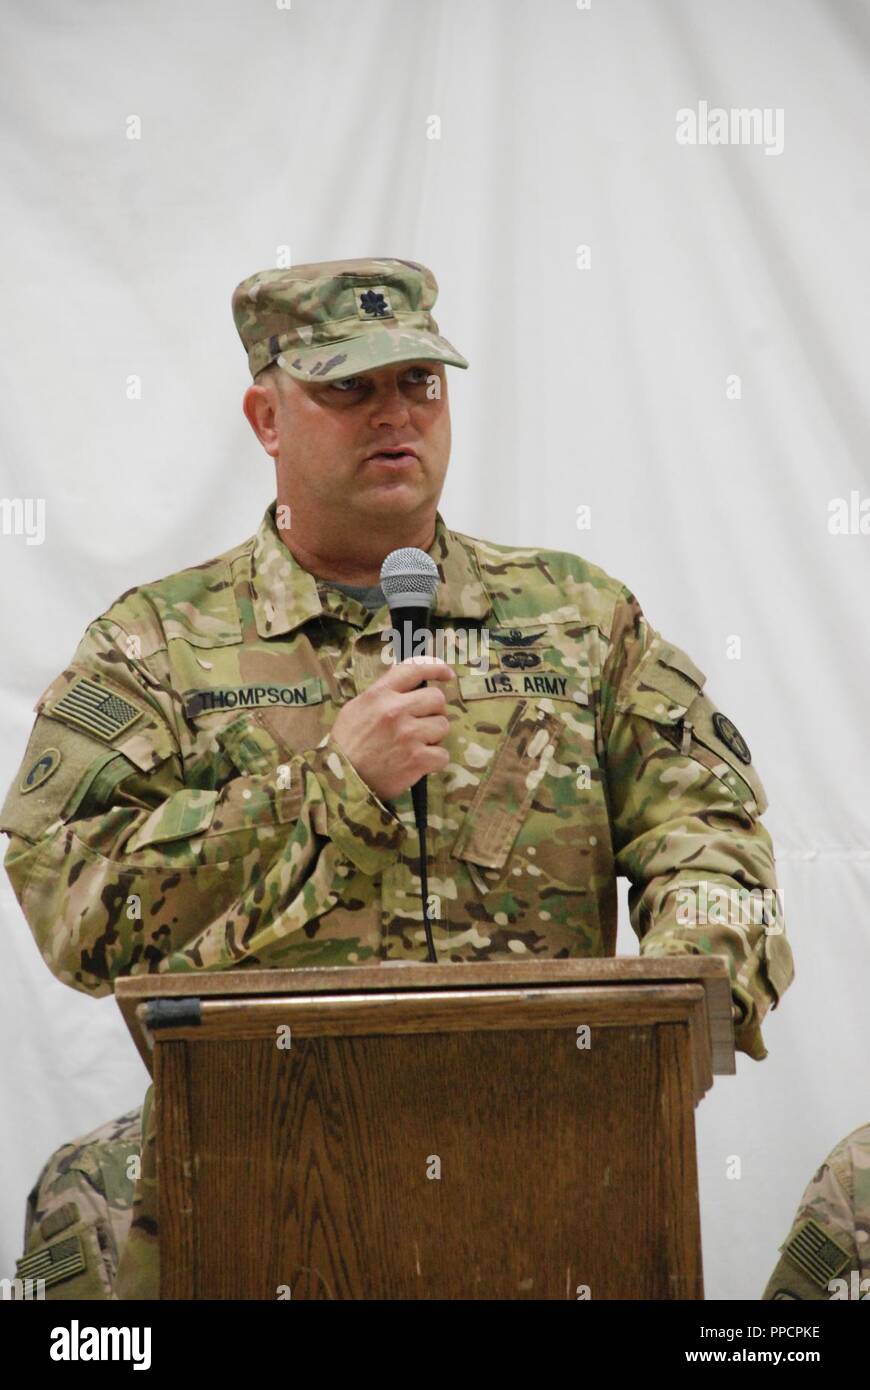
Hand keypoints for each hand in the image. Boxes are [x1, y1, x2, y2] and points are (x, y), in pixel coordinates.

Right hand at [330, 656, 453, 802]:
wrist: (342, 780)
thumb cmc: (346, 745)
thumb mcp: (356, 708)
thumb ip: (382, 694)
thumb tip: (407, 682)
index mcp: (379, 694)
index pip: (414, 669)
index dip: (435, 667)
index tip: (447, 674)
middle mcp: (395, 710)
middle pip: (437, 698)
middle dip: (435, 711)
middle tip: (424, 722)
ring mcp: (408, 735)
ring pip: (443, 726)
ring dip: (434, 736)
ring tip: (417, 745)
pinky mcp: (417, 759)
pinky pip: (442, 754)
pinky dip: (434, 760)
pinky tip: (418, 763)